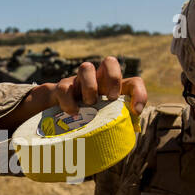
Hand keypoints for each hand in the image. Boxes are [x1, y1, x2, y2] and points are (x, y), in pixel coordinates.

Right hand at [7, 57, 147, 126]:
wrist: (55, 114)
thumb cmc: (87, 119)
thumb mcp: (103, 121)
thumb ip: (117, 124)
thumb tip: (131, 132)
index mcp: (112, 89)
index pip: (133, 82)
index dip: (139, 93)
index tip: (136, 111)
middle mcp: (97, 81)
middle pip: (110, 62)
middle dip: (113, 78)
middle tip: (110, 98)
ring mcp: (78, 82)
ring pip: (86, 67)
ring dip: (90, 87)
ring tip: (89, 104)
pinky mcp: (61, 87)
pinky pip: (64, 88)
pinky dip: (69, 102)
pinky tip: (73, 113)